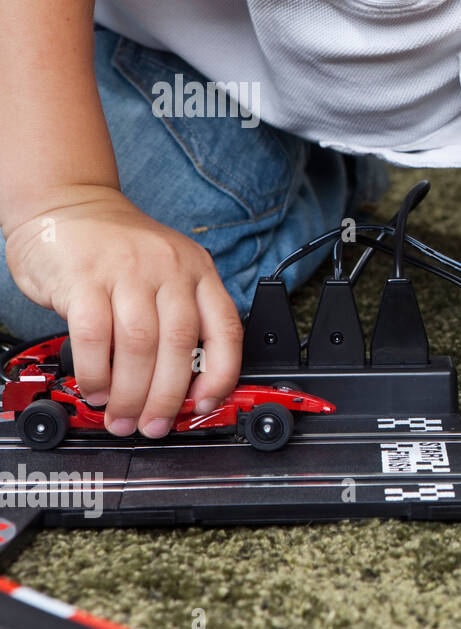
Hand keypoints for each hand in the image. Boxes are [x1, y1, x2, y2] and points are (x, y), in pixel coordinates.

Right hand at [3, 185, 243, 436]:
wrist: (66, 204)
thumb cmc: (116, 247)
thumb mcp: (166, 271)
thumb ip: (179, 316)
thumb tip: (185, 382)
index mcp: (198, 271)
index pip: (226, 329)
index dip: (222, 374)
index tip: (206, 403)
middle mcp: (169, 269)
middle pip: (180, 345)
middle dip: (167, 397)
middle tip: (154, 424)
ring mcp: (127, 271)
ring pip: (140, 346)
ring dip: (131, 393)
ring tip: (122, 416)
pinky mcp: (85, 278)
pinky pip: (96, 337)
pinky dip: (97, 373)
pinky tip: (95, 389)